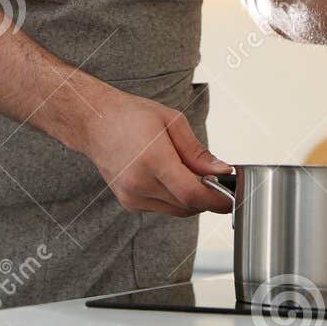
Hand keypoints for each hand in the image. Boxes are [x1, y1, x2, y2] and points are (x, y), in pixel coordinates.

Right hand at [73, 87, 234, 216]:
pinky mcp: (129, 202)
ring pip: (177, 209)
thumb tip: (221, 171)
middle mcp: (140, 183)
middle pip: (188, 205)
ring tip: (187, 171)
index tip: (231, 198)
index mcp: (152, 160)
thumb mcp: (172, 122)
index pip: (192, 195)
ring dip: (190, 197)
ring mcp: (132, 196)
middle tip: (213, 177)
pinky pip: (163, 207)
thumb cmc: (131, 116)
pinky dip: (173, 197)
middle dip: (207, 195)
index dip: (216, 200)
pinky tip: (167, 175)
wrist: (95, 122)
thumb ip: (197, 152)